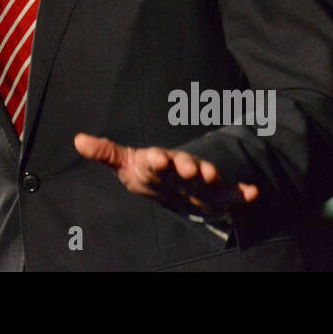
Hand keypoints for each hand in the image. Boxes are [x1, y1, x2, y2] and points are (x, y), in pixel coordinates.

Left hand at [73, 132, 258, 217]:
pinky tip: (254, 192)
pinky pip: (232, 193)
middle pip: (185, 165)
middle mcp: (182, 168)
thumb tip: (78, 139)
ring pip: (208, 177)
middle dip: (187, 166)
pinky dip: (243, 193)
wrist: (172, 179)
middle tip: (190, 169)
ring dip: (212, 175)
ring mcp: (200, 180)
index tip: (155, 157)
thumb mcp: (125, 163)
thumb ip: (106, 152)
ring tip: (215, 177)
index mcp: (158, 161)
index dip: (156, 159)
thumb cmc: (145, 170)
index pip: (156, 159)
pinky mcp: (216, 194)